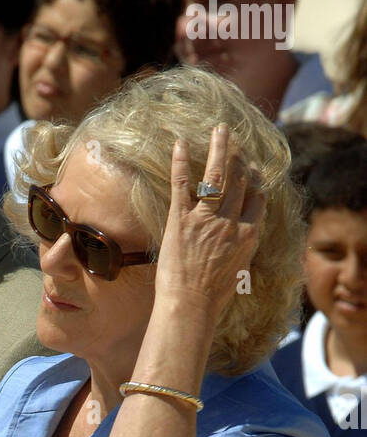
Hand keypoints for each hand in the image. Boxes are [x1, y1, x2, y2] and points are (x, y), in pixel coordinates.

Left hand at [156, 123, 264, 320]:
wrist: (190, 307)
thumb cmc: (214, 296)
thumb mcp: (239, 269)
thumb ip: (243, 246)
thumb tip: (245, 236)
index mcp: (248, 235)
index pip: (257, 199)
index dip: (255, 182)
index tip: (252, 169)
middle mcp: (230, 222)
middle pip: (240, 181)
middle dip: (239, 158)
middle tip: (235, 141)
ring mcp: (205, 219)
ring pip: (217, 175)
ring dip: (220, 149)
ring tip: (220, 130)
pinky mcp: (180, 220)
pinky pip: (182, 184)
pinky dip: (181, 162)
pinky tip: (180, 144)